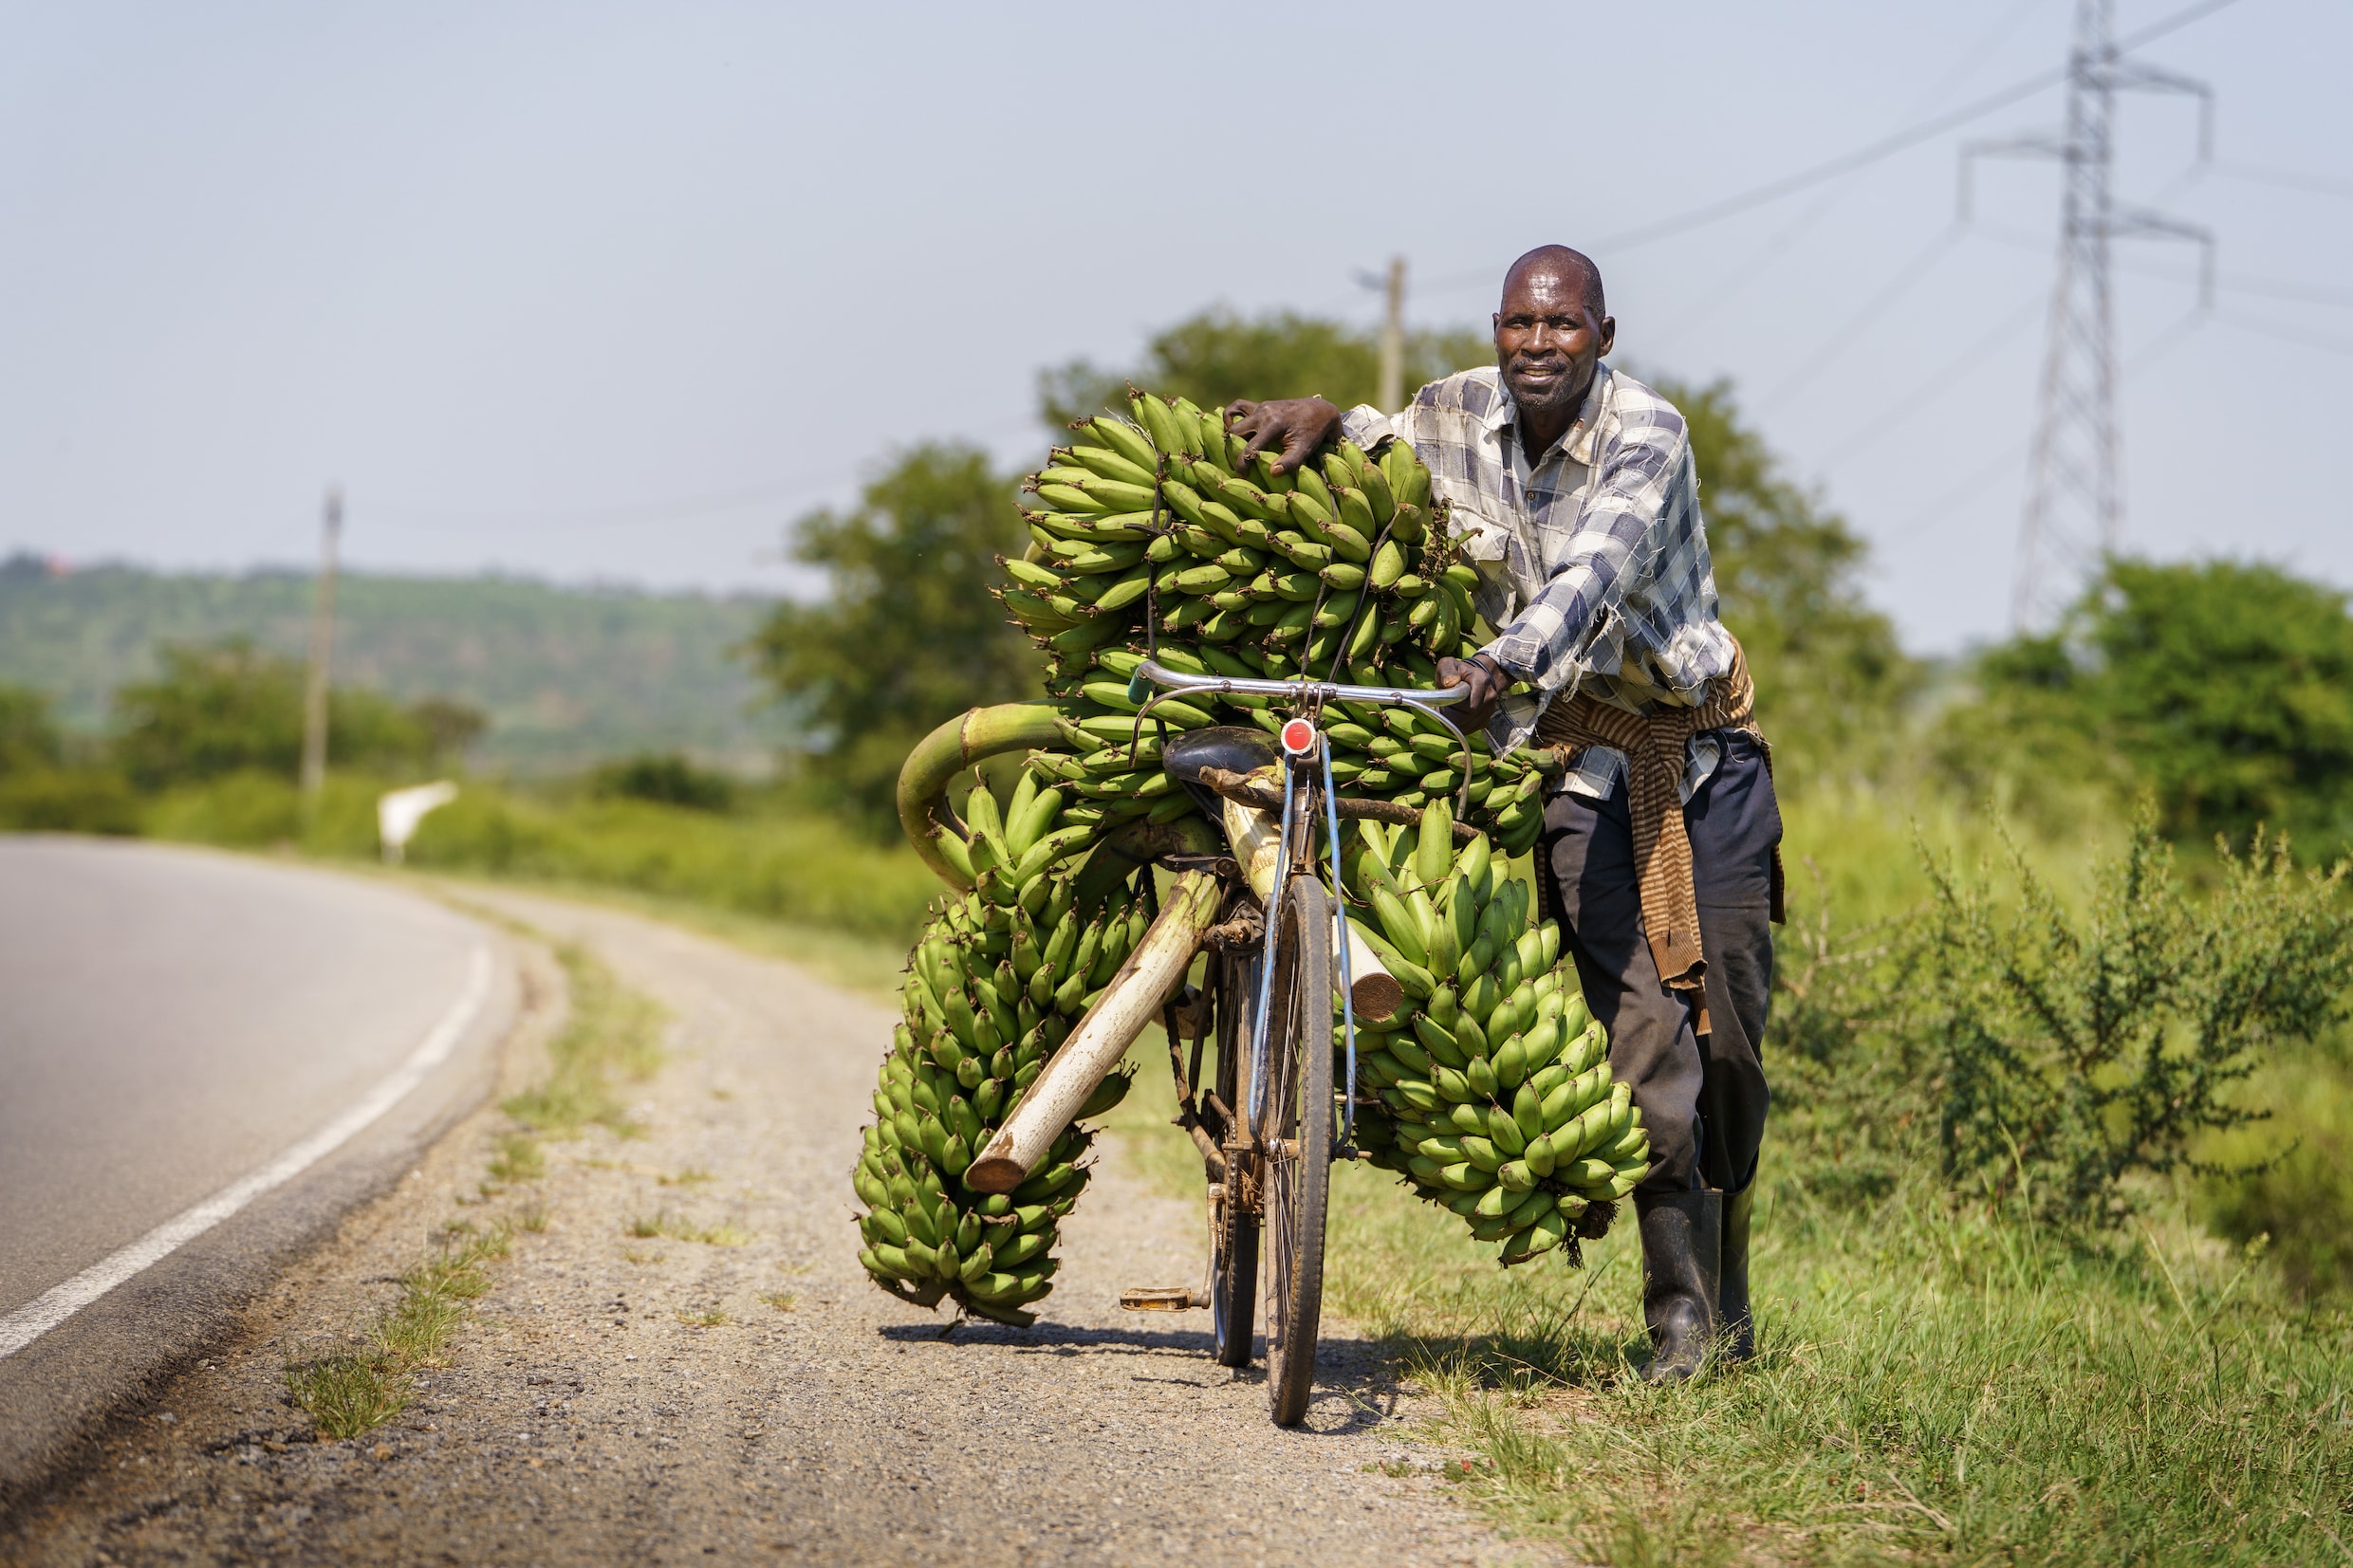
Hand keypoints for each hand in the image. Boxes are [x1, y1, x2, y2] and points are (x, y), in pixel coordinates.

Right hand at [1225, 397, 1341, 475]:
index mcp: (1274, 424)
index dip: (1242, 464)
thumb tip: (1272, 473)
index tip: (1241, 476)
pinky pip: (1239, 406)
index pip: (1250, 447)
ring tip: (1232, 450)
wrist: (1320, 410)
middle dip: (1231, 449)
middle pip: (1234, 431)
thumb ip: (1289, 462)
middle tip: (1235, 464)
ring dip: (1229, 434)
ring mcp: (1261, 407)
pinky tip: (1233, 429)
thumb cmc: (1313, 433)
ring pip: (1232, 417)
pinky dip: (1231, 416)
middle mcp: (1264, 413)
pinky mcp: (1261, 405)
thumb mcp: (1305, 449)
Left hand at [1435, 653, 1509, 731]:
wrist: (1473, 677)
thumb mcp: (1448, 664)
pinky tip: (1454, 715)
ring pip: (1466, 725)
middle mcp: (1489, 696)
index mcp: (1482, 681)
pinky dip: (1457, 725)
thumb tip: (1449, 683)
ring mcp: (1489, 710)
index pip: (1470, 706)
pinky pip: (1467, 730)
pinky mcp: (1484, 721)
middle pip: (1466, 717)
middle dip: (1450, 714)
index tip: (1445, 699)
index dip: (1453, 706)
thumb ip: (1447, 671)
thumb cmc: (1458, 671)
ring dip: (1452, 720)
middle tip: (1443, 705)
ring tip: (1449, 708)